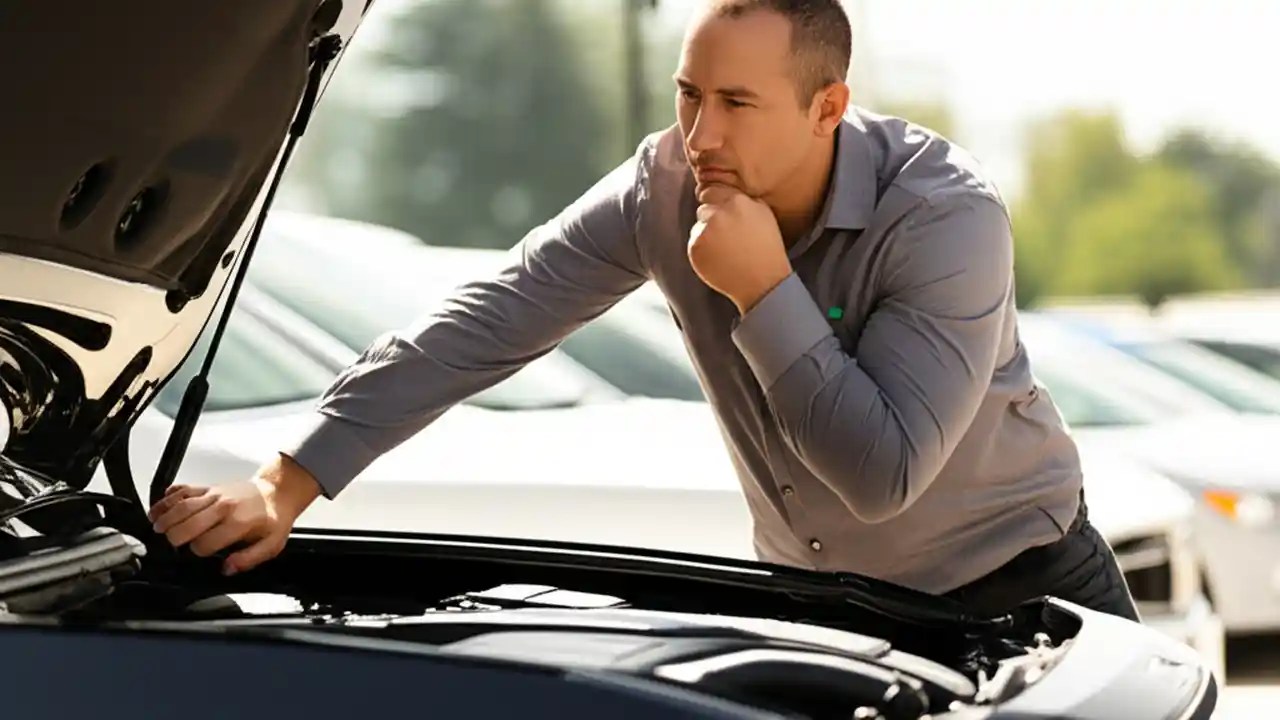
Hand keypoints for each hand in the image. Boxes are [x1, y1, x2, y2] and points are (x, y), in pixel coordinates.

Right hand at [148, 453, 321, 574]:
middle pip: (187, 522)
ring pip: (182, 504)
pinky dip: (168, 497)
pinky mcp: (209, 486)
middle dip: (174, 536)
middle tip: (168, 544)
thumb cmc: (273, 519)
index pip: (205, 542)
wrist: (277, 491)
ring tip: (155, 527)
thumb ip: (249, 559)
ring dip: (165, 516)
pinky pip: (184, 489)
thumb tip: (227, 569)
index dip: (198, 552)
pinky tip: (158, 507)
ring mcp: (214, 494)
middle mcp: (223, 506)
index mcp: (239, 523)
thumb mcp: (271, 545)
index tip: (198, 554)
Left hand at [687, 186, 791, 314]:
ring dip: (706, 234)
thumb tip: (726, 191)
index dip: (714, 201)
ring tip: (725, 249)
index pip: (712, 190)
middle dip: (711, 218)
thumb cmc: (766, 249)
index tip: (719, 213)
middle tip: (726, 236)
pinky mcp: (695, 247)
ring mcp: (705, 231)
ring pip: (698, 225)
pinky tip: (719, 258)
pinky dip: (702, 250)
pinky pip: (693, 242)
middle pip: (703, 207)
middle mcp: (719, 213)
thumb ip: (745, 199)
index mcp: (738, 202)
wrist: (762, 281)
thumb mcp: (764, 214)